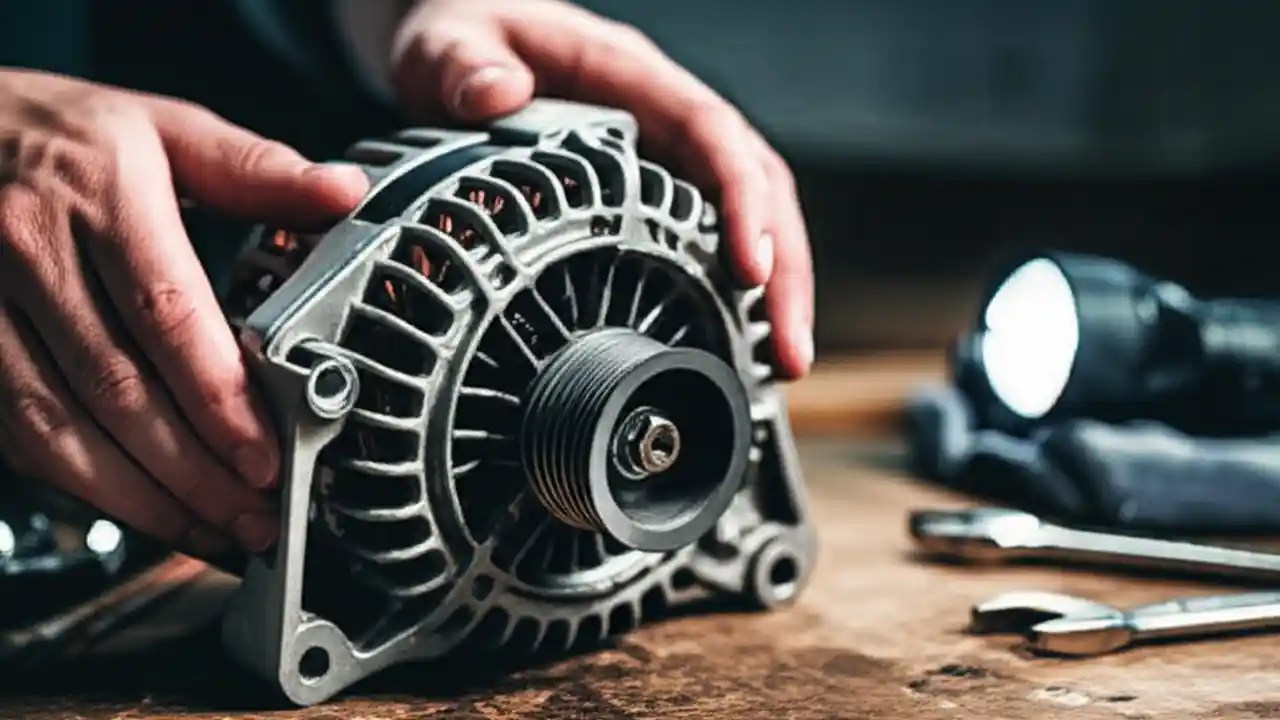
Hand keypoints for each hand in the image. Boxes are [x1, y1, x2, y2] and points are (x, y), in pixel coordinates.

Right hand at [0, 69, 368, 554]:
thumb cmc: (63, 134)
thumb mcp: (162, 127)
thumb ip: (255, 169)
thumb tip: (345, 192)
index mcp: (100, 194)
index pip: (167, 314)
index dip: (218, 397)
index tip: (265, 455)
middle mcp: (31, 250)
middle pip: (118, 386)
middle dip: (194, 469)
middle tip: (255, 516)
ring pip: (59, 424)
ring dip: (140, 495)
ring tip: (211, 531)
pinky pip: (18, 430)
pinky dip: (83, 483)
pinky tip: (140, 508)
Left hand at [392, 0, 813, 376]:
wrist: (460, 38)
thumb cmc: (466, 32)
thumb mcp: (446, 40)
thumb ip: (462, 63)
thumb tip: (493, 95)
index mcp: (629, 75)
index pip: (711, 132)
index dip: (740, 200)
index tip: (750, 269)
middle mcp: (661, 115)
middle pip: (756, 186)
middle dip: (783, 271)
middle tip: (787, 350)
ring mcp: (663, 152)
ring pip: (746, 216)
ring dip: (771, 292)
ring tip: (779, 364)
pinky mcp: (649, 187)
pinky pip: (706, 234)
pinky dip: (729, 290)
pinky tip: (736, 342)